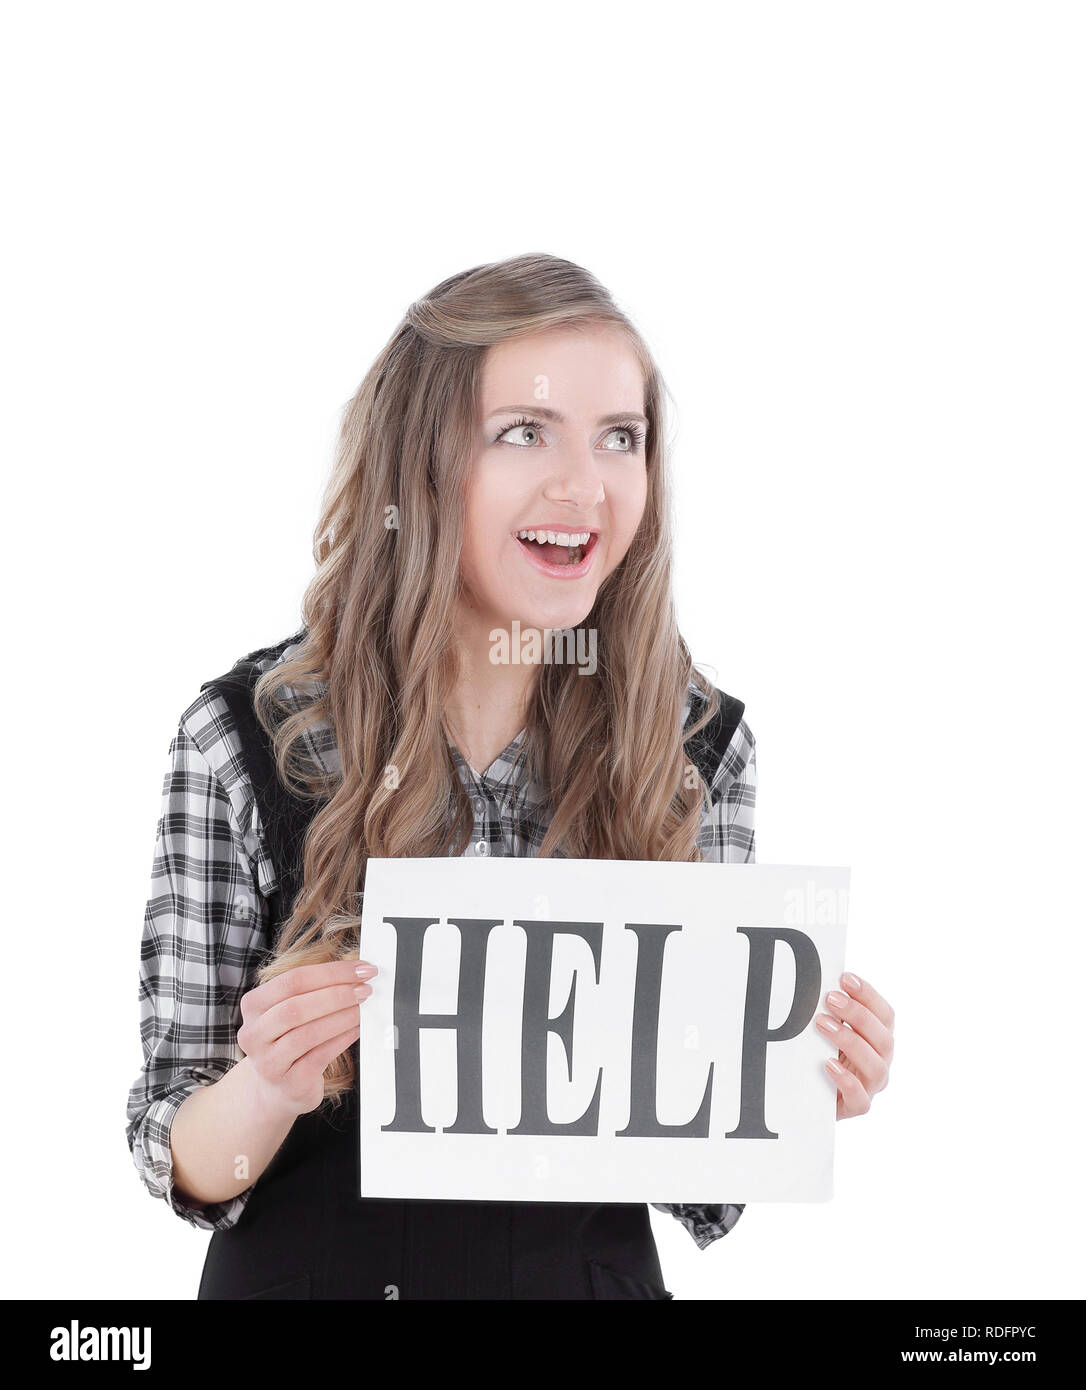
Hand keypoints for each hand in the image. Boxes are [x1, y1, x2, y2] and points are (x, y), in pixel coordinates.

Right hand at [235, 959, 377, 1117]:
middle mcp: (254, 1034)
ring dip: (342, 1017)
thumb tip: (356, 973)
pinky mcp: (289, 1083)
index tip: (361, 969)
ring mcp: (268, 1061)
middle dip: (337, 994)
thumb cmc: (289, 1040)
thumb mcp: (292, 1010)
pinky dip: (342, 1038)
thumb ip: (316, 989)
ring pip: (307, 1033)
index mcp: (253, 1005)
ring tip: (362, 1008)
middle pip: (296, 1006)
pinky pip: (319, 1056)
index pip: (292, 980)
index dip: (331, 972)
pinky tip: (356, 1028)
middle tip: (364, 989)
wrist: (278, 1087)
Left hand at [815, 971, 893, 1119]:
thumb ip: (832, 1011)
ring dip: (850, 1041)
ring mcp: (871, 1086)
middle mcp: (881, 1062)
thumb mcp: (830, 1031)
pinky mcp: (856, 1107)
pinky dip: (846, 1081)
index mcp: (879, 1039)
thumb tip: (818, 981)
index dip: (869, 995)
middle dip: (857, 1015)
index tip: (845, 978)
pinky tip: (828, 1064)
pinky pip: (861, 1100)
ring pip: (875, 1067)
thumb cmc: (824, 1055)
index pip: (886, 1015)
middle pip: (883, 1038)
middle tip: (830, 999)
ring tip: (822, 1024)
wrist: (814, 1097)